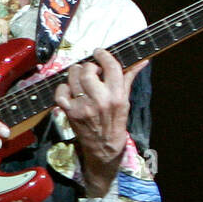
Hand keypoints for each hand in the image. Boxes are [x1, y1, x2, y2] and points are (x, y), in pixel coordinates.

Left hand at [53, 49, 147, 195]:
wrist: (103, 149)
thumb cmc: (115, 124)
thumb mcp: (125, 101)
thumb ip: (129, 78)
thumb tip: (141, 62)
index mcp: (116, 96)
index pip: (110, 66)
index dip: (103, 55)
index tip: (99, 53)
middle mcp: (99, 100)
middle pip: (88, 70)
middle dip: (89, 66)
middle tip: (91, 70)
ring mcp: (83, 107)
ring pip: (73, 77)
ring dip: (76, 74)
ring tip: (81, 79)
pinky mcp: (70, 112)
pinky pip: (61, 91)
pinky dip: (63, 88)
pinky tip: (71, 91)